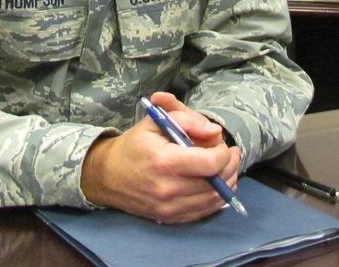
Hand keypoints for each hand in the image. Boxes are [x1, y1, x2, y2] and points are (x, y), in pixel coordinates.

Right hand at [80, 92, 240, 223]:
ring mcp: (170, 207)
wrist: (107, 176)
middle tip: (231, 154)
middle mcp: (168, 188)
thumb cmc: (134, 145)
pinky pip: (204, 212)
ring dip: (227, 183)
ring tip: (226, 168)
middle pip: (217, 183)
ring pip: (214, 199)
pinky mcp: (170, 218)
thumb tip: (214, 131)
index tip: (221, 144)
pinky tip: (217, 185)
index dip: (223, 153)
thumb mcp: (155, 121)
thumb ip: (186, 119)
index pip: (210, 163)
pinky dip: (216, 199)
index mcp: (165, 161)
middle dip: (230, 166)